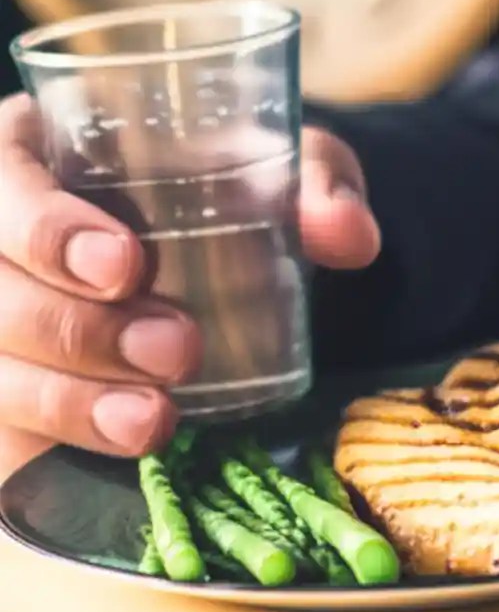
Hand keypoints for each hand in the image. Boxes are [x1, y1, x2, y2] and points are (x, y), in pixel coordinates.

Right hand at [0, 93, 380, 476]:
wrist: (233, 249)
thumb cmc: (231, 186)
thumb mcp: (277, 165)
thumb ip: (314, 184)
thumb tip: (350, 235)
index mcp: (34, 156)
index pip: (4, 188)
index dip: (46, 230)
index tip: (126, 265)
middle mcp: (0, 244)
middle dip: (78, 329)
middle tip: (176, 348)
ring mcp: (2, 324)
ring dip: (66, 401)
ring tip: (152, 421)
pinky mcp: (15, 392)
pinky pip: (9, 429)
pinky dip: (54, 443)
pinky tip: (114, 455)